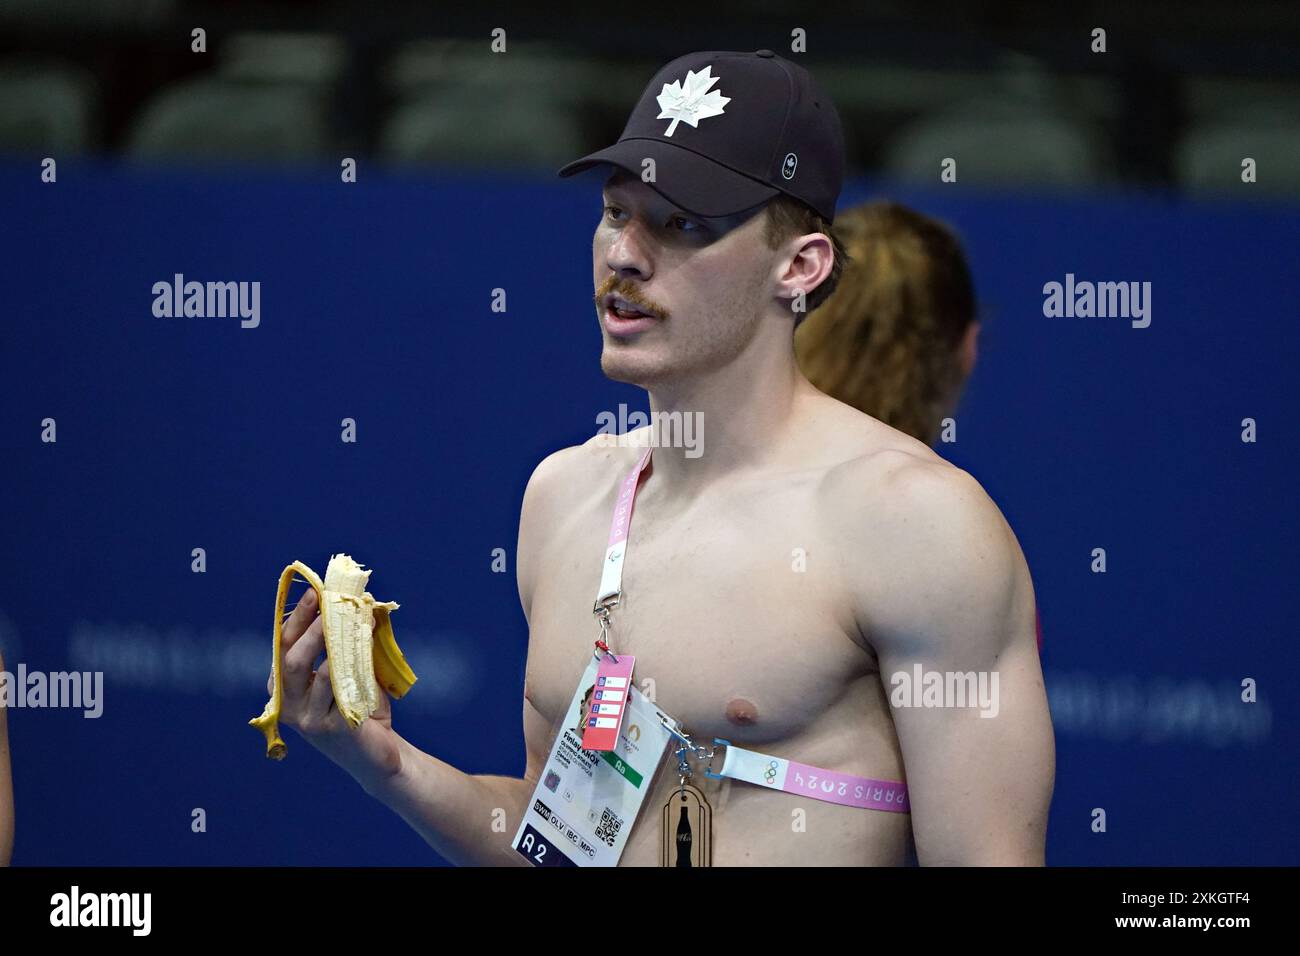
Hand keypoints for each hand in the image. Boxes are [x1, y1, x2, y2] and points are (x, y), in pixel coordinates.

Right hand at [269, 589, 402, 790]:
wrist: (378, 754)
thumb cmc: (360, 709)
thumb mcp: (348, 674)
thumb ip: (344, 646)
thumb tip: (355, 604)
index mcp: (285, 687)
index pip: (283, 646)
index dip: (298, 617)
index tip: (316, 591)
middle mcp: (288, 704)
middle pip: (291, 660)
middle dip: (312, 628)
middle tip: (333, 604)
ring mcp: (308, 719)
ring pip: (317, 674)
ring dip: (338, 643)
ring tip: (359, 621)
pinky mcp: (332, 730)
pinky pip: (340, 692)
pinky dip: (353, 668)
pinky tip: (365, 649)